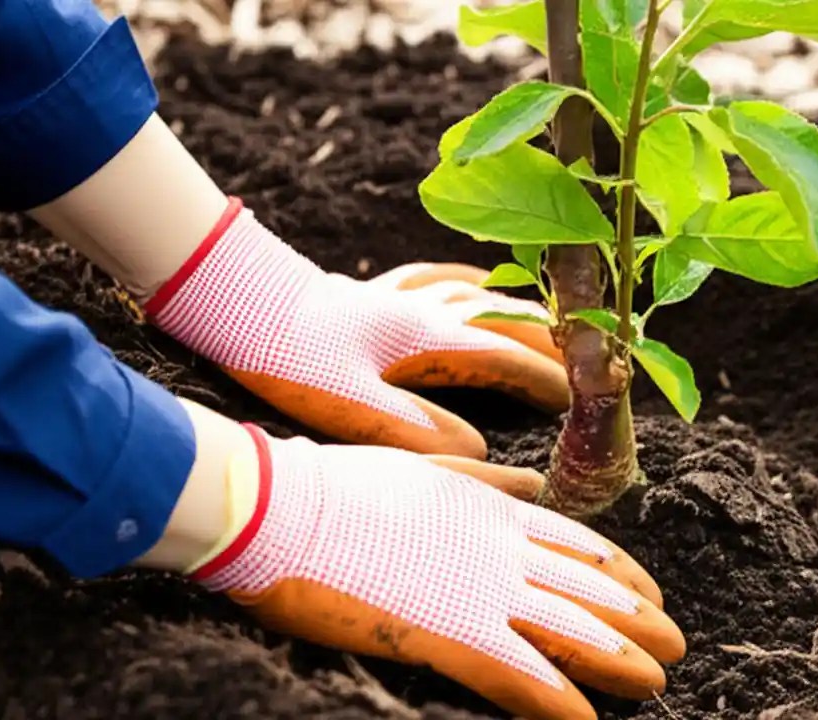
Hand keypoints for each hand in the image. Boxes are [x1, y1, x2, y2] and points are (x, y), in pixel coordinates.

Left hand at [144, 197, 567, 458]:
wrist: (231, 296)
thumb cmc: (285, 353)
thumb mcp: (347, 403)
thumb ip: (415, 427)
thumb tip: (477, 450)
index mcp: (423, 339)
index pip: (505, 357)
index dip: (548, 378)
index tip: (583, 397)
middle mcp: (421, 311)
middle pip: (503, 320)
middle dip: (550, 342)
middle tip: (586, 362)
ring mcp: (397, 295)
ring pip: (476, 295)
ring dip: (518, 310)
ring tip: (548, 324)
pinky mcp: (370, 290)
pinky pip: (434, 279)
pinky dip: (468, 281)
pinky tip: (473, 282)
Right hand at [190, 425, 684, 719]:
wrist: (283, 505)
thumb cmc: (340, 486)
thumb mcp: (427, 471)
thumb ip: (485, 480)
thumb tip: (529, 483)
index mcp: (495, 509)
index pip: (579, 545)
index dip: (621, 573)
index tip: (650, 593)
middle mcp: (502, 549)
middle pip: (590, 590)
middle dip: (639, 622)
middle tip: (675, 645)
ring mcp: (480, 591)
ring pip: (572, 632)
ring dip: (619, 662)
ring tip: (656, 683)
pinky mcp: (450, 634)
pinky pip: (522, 677)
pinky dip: (559, 702)